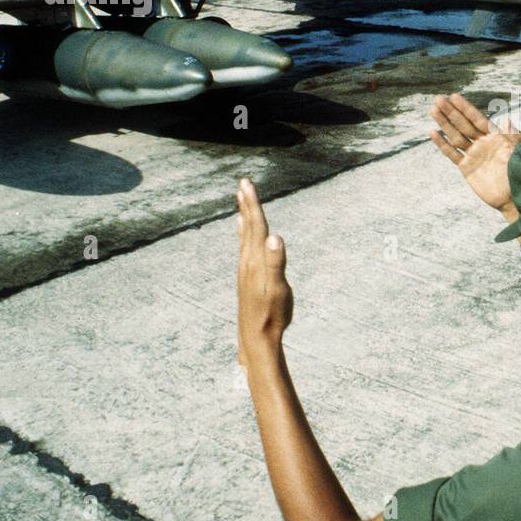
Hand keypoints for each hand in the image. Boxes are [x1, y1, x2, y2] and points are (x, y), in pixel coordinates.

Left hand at [236, 177, 293, 366]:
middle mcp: (248, 261)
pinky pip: (245, 246)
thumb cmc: (271, 313)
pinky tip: (242, 230)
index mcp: (256, 260)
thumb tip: (274, 238)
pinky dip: (244, 233)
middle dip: (247, 204)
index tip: (247, 184)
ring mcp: (247, 269)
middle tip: (244, 183)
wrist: (256, 336)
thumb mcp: (278, 289)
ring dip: (246, 216)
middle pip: (248, 227)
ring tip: (242, 200)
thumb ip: (276, 262)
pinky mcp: (249, 276)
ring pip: (246, 236)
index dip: (253, 204)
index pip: (256, 226)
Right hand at [429, 94, 520, 218]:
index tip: (454, 96)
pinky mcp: (466, 167)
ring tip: (433, 111)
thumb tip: (507, 118)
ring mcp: (473, 155)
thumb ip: (512, 135)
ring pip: (455, 136)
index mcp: (495, 136)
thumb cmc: (520, 171)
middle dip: (451, 112)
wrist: (514, 196)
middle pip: (463, 124)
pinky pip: (452, 154)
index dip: (466, 108)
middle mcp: (482, 143)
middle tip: (438, 99)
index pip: (477, 119)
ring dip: (444, 124)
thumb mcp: (519, 151)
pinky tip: (433, 132)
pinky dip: (442, 144)